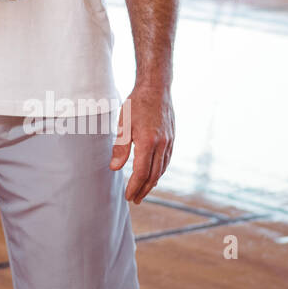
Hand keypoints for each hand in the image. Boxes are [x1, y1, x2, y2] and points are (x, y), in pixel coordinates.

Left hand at [111, 84, 174, 203]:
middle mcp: (162, 145)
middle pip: (153, 175)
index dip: (134, 187)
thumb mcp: (123, 123)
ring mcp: (169, 142)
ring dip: (152, 183)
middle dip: (143, 190)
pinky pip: (166, 161)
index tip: (128, 196)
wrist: (156, 88)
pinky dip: (159, 171)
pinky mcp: (172, 139)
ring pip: (162, 169)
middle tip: (135, 200)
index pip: (141, 172)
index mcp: (148, 142)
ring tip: (143, 191)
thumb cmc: (136, 104)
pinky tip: (154, 175)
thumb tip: (115, 168)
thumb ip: (120, 147)